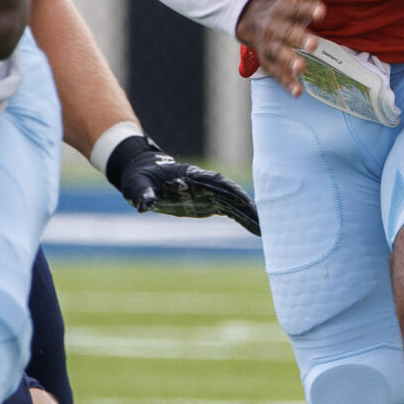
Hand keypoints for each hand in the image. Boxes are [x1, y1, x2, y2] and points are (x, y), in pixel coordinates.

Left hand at [105, 135, 260, 233]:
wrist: (144, 174)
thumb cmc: (140, 178)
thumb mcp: (137, 185)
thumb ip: (143, 194)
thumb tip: (144, 205)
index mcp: (191, 176)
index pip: (214, 183)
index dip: (229, 191)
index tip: (244, 200)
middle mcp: (205, 184)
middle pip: (231, 194)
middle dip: (247, 205)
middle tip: (264, 219)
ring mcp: (210, 193)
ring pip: (235, 204)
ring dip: (250, 215)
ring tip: (266, 229)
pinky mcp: (211, 203)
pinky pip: (231, 212)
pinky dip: (244, 220)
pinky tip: (259, 230)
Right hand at [236, 0, 327, 97]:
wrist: (254, 20)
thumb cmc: (286, 6)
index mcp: (284, 9)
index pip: (297, 8)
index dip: (310, 9)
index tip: (323, 12)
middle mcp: (275, 27)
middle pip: (287, 32)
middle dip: (299, 38)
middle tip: (314, 45)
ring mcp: (270, 45)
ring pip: (279, 53)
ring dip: (290, 61)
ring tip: (302, 68)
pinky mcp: (268, 61)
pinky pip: (277, 73)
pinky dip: (286, 83)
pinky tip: (298, 93)